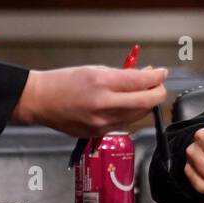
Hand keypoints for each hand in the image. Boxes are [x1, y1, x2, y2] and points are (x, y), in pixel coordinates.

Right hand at [13, 65, 167, 136]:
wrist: (41, 101)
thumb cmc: (64, 81)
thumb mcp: (94, 69)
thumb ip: (122, 74)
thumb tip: (145, 75)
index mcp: (102, 83)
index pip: (141, 81)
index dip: (157, 76)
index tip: (163, 73)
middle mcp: (104, 105)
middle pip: (146, 101)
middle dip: (158, 92)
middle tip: (159, 85)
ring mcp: (102, 122)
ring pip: (139, 115)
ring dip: (146, 104)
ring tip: (144, 93)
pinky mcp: (99, 133)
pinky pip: (125, 123)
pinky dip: (132, 113)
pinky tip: (129, 105)